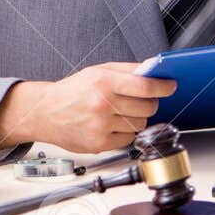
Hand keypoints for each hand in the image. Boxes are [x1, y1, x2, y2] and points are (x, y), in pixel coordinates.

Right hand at [0, 63, 176, 153]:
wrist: (44, 113)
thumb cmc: (72, 91)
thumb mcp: (97, 71)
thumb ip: (127, 71)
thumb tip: (154, 73)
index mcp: (103, 83)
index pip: (145, 86)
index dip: (163, 87)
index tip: (170, 86)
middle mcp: (102, 105)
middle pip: (148, 107)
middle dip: (149, 102)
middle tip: (140, 99)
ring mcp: (101, 127)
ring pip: (140, 124)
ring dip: (136, 118)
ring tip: (120, 112)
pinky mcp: (99, 144)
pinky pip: (128, 139)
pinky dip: (126, 132)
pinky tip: (112, 124)